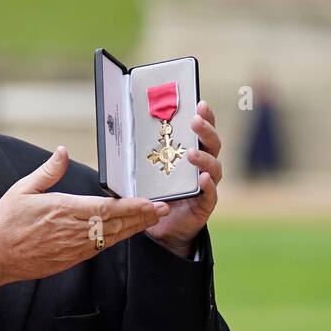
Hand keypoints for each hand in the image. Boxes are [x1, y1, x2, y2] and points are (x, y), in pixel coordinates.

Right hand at [0, 146, 168, 288]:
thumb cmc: (6, 223)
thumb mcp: (22, 190)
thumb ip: (47, 172)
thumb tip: (63, 152)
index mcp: (63, 209)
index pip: (106, 208)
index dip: (132, 206)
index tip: (150, 202)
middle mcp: (73, 230)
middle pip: (116, 224)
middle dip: (141, 217)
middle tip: (162, 210)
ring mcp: (73, 248)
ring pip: (111, 239)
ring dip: (133, 229)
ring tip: (151, 219)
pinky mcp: (70, 260)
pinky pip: (99, 249)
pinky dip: (116, 240)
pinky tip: (125, 234)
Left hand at [143, 101, 221, 256]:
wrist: (160, 228)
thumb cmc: (154, 194)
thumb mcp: (145, 172)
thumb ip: (138, 155)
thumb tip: (116, 133)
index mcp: (191, 154)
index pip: (201, 131)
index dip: (205, 116)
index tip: (200, 102)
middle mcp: (203, 166)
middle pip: (212, 144)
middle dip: (206, 131)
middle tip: (196, 121)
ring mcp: (207, 185)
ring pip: (214, 167)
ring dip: (204, 158)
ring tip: (192, 153)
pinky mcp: (205, 204)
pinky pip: (211, 193)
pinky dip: (208, 185)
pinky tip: (202, 178)